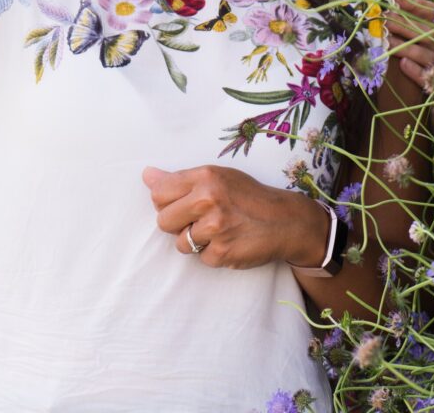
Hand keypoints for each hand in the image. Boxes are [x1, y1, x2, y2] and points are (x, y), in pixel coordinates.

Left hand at [141, 165, 327, 268]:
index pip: (158, 193)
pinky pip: (201, 258)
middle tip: (200, 220)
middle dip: (177, 225)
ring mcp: (216, 227)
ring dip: (196, 242)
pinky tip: (230, 242)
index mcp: (205, 177)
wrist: (286, 221)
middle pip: (163, 221)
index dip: (166, 203)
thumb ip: (181, 179)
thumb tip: (147, 175)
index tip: (181, 205)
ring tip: (218, 231)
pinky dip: (213, 254)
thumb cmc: (248, 197)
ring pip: (181, 244)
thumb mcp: (218, 177)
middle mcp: (208, 200)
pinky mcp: (223, 252)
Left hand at [385, 0, 433, 129]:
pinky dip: (416, 70)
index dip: (417, 5)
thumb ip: (401, 30)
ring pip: (429, 53)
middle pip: (430, 33)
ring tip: (387, 40)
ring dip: (406, 45)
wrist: (413, 119)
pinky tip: (402, 65)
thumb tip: (391, 1)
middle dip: (406, 24)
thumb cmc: (406, 81)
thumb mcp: (402, 52)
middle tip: (385, 19)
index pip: (433, 17)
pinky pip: (429, 79)